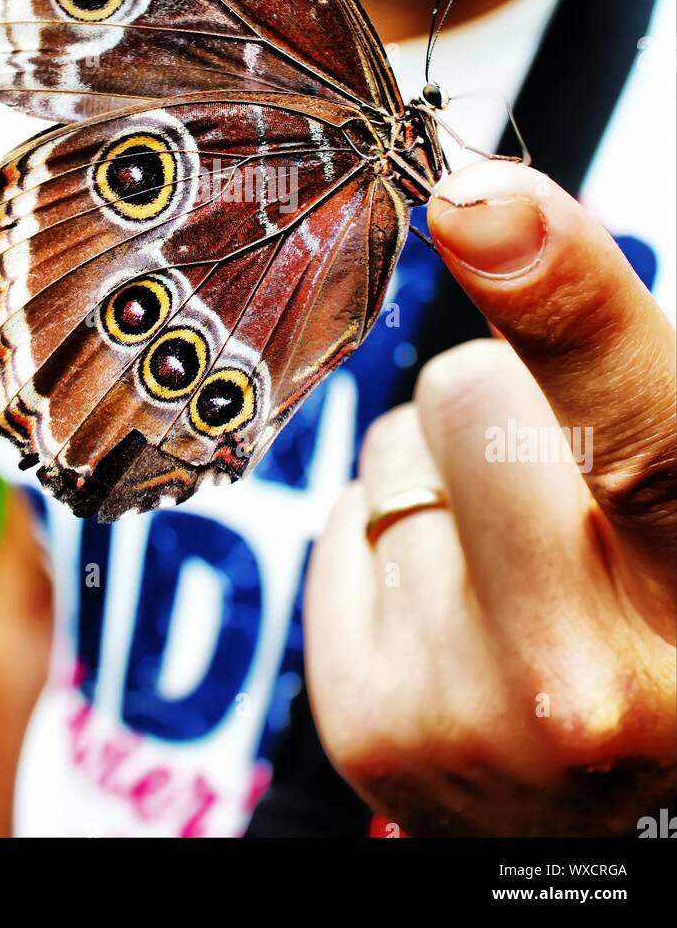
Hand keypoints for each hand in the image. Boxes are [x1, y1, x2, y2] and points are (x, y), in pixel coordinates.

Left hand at [305, 160, 675, 836]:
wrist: (591, 776)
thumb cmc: (651, 591)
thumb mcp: (672, 455)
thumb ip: (603, 348)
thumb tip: (478, 209)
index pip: (641, 424)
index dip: (561, 302)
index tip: (475, 206)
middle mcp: (592, 678)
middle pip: (465, 393)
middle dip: (496, 404)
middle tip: (553, 489)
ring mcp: (466, 718)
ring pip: (389, 453)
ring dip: (438, 480)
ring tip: (509, 565)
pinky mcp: (366, 727)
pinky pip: (338, 522)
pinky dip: (385, 541)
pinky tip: (448, 611)